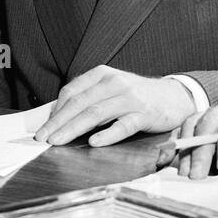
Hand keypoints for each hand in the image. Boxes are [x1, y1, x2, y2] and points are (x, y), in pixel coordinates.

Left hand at [34, 66, 197, 145]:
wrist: (174, 97)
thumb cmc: (137, 97)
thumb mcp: (111, 90)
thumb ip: (88, 99)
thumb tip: (57, 117)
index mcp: (103, 75)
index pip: (72, 92)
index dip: (55, 111)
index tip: (43, 128)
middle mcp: (115, 83)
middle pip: (80, 104)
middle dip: (58, 122)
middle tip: (43, 138)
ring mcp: (130, 98)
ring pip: (96, 113)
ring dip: (74, 129)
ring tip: (59, 141)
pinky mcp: (145, 114)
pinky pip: (123, 125)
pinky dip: (108, 134)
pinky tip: (94, 142)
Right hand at [159, 95, 217, 178]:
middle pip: (209, 124)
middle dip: (201, 151)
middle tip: (196, 176)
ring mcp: (213, 110)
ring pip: (193, 125)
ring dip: (186, 149)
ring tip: (184, 173)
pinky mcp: (203, 118)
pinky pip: (185, 128)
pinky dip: (175, 142)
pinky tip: (167, 158)